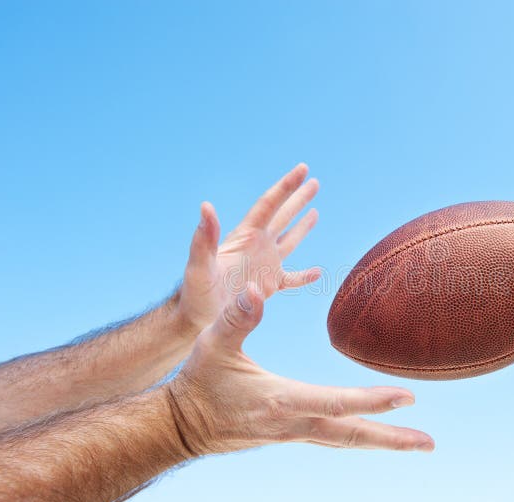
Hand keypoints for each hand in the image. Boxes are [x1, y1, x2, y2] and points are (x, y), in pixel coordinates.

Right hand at [167, 283, 434, 455]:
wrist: (180, 426)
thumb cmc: (198, 382)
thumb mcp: (212, 345)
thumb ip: (236, 318)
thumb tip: (255, 289)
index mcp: (280, 400)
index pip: (335, 402)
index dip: (372, 400)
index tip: (407, 397)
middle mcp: (292, 424)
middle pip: (351, 434)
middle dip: (391, 439)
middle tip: (428, 443)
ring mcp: (293, 434)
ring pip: (345, 440)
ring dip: (382, 441)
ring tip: (415, 443)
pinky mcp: (290, 434)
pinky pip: (333, 437)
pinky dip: (358, 435)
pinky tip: (373, 432)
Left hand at [177, 163, 321, 331]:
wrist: (198, 320)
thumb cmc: (195, 294)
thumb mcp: (199, 266)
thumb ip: (204, 238)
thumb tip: (206, 207)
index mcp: (244, 237)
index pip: (268, 205)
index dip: (285, 186)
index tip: (302, 169)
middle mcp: (256, 246)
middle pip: (281, 216)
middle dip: (296, 198)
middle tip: (313, 180)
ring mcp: (263, 265)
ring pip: (288, 241)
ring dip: (301, 226)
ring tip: (314, 210)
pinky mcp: (268, 286)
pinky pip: (291, 278)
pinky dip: (305, 276)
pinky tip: (318, 272)